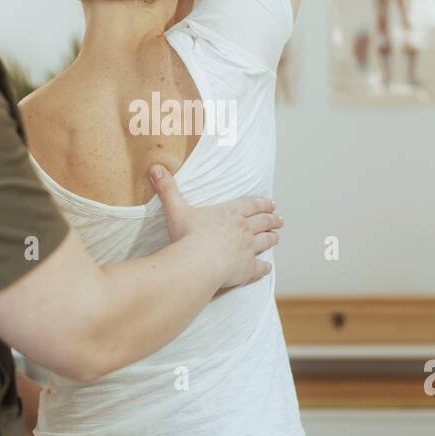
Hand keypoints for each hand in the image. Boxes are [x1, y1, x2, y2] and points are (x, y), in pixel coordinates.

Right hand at [149, 165, 280, 289]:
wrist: (198, 262)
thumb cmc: (188, 236)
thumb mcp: (176, 209)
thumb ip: (167, 189)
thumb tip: (155, 167)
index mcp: (230, 213)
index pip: (252, 204)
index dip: (263, 203)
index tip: (271, 203)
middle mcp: (244, 229)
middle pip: (263, 221)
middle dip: (272, 219)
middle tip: (279, 219)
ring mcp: (248, 249)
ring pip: (266, 241)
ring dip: (273, 238)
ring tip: (277, 237)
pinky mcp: (247, 268)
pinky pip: (260, 267)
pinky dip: (265, 267)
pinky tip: (267, 267)